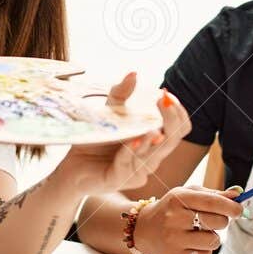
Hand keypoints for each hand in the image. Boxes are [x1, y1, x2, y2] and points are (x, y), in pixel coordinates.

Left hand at [56, 76, 191, 196]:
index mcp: (154, 141)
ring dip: (151, 139)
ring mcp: (139, 171)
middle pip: (173, 140)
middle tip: (163, 101)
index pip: (180, 128)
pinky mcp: (122, 180)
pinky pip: (129, 165)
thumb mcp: (108, 113)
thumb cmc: (95, 141)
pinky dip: (131, 152)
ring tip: (150, 128)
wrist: (73, 165)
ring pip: (153, 154)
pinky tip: (133, 141)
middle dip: (172, 119)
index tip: (166, 94)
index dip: (178, 112)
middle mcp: (151, 157)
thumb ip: (120, 95)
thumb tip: (133, 73)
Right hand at [132, 184, 241, 253]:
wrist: (144, 230)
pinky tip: (191, 245)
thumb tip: (239, 193)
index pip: (213, 202)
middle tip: (211, 221)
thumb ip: (214, 194)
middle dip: (222, 221)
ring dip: (212, 238)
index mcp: (179, 198)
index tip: (239, 210)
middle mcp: (174, 217)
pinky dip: (204, 251)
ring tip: (198, 234)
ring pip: (214, 241)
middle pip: (218, 222)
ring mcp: (173, 238)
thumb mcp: (188, 195)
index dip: (231, 207)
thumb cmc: (171, 210)